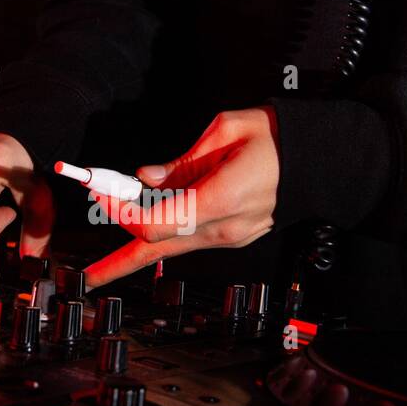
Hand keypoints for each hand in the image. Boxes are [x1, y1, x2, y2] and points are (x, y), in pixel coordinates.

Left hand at [84, 107, 278, 288]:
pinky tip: (146, 219)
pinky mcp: (233, 237)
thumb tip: (146, 179)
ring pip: (172, 249)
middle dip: (119, 262)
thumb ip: (181, 162)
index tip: (102, 197)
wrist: (316, 159)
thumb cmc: (272, 137)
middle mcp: (224, 228)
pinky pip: (189, 240)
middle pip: (158, 251)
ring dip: (139, 245)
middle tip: (90, 275)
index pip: (156, 224)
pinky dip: (163, 232)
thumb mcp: (224, 130)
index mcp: (221, 199)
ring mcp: (230, 237)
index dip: (122, 214)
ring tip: (108, 248)